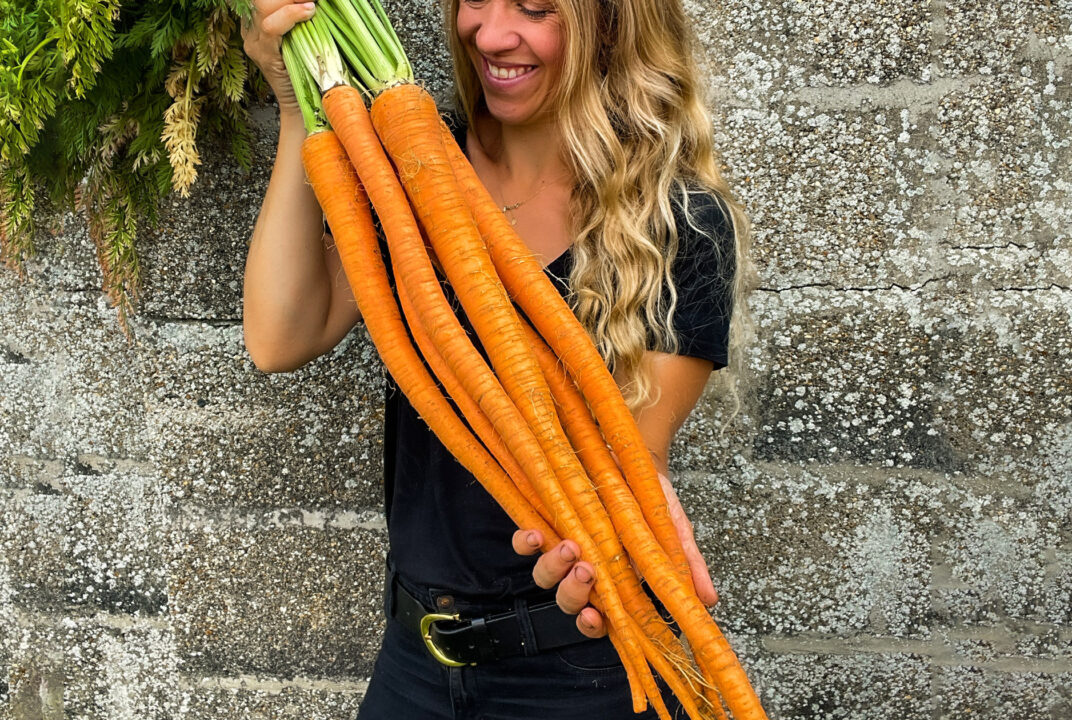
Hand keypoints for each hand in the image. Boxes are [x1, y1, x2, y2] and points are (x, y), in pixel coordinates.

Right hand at [241, 0, 316, 114]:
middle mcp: (251, 30)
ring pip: (262, 7)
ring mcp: (253, 43)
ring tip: (312, 4)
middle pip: (260, 0)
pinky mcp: (262, 56)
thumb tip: (316, 2)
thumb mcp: (304, 38)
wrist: (301, 106)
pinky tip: (308, 12)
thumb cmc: (308, 71)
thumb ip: (303, 19)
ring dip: (290, 2)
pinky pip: (270, 28)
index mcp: (257, 23)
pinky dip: (290, 16)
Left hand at [512, 473, 717, 639]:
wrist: (634, 455)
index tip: (595, 618)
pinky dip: (525, 542)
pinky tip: (536, 534)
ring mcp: (564, 546)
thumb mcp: (674, 530)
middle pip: (569, 601)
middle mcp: (586, 569)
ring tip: (570, 547)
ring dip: (553, 569)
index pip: (600, 618)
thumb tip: (709, 600)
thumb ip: (687, 563)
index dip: (592, 625)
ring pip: (544, 576)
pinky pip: (524, 542)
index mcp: (616, 581)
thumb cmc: (654, 499)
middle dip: (574, 593)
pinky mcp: (547, 520)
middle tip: (588, 571)